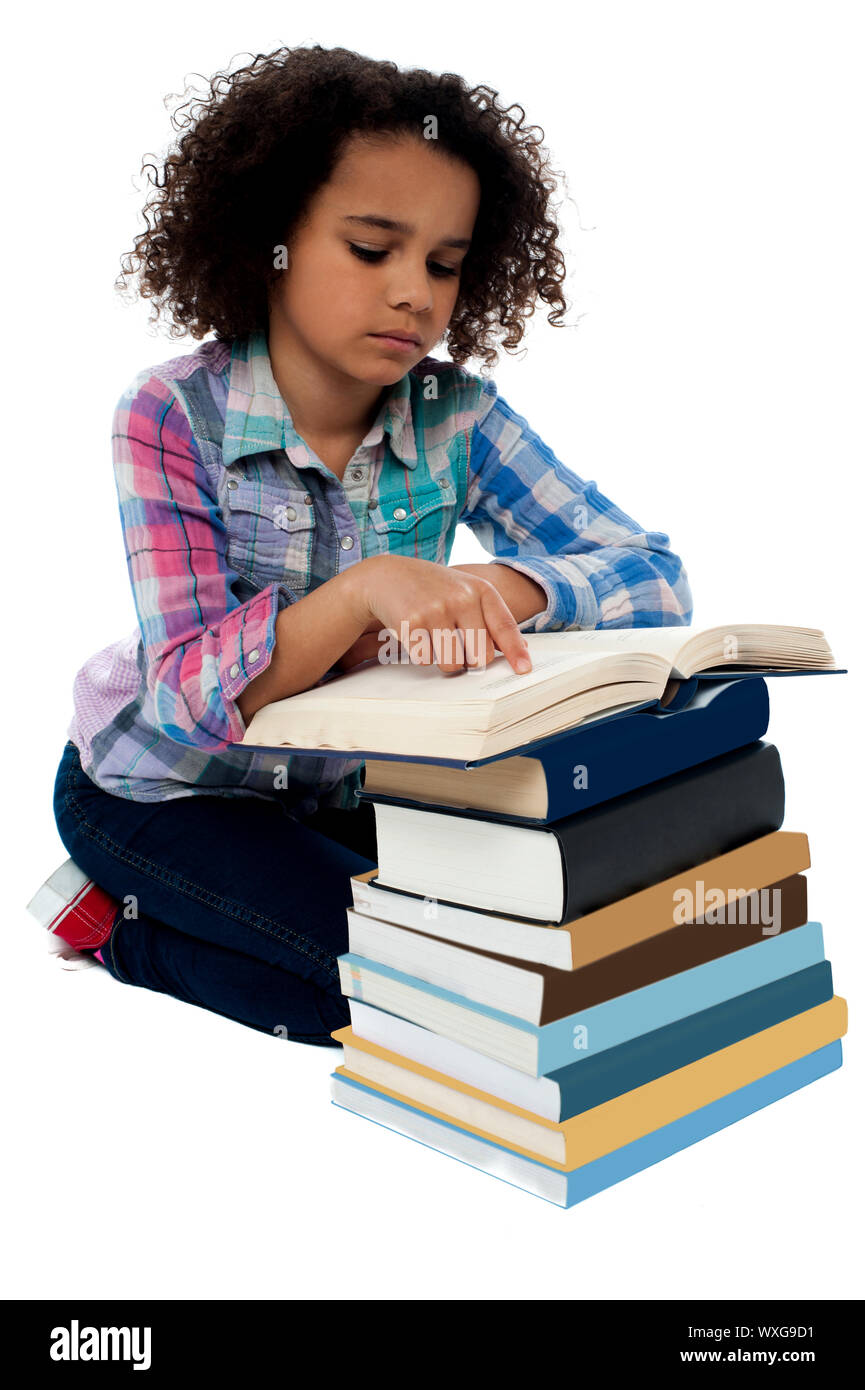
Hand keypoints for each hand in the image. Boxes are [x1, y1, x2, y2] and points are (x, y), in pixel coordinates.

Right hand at [349, 554, 532, 675]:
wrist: (387, 576)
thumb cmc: (432, 588)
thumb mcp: (465, 592)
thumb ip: (492, 618)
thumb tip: (523, 648)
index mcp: (480, 590)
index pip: (505, 626)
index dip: (515, 651)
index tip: (524, 669)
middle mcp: (461, 598)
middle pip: (480, 656)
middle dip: (470, 660)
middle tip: (456, 646)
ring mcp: (436, 611)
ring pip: (453, 664)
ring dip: (445, 662)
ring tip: (435, 640)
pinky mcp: (412, 624)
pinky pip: (426, 661)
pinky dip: (422, 655)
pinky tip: (417, 635)